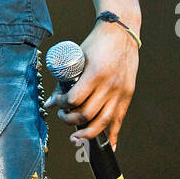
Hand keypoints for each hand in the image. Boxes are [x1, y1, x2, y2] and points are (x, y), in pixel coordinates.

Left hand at [44, 20, 138, 148]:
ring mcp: (120, 92)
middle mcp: (109, 85)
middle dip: (70, 120)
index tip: (56, 104)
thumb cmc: (97, 43)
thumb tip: (52, 101)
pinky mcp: (127, 95)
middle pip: (87, 114)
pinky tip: (108, 145)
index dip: (62, 105)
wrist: (121, 33)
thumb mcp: (78, 57)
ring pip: (103, 122)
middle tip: (63, 116)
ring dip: (87, 133)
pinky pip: (119, 120)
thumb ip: (66, 79)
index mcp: (95, 74)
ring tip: (76, 136)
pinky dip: (113, 135)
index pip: (75, 100)